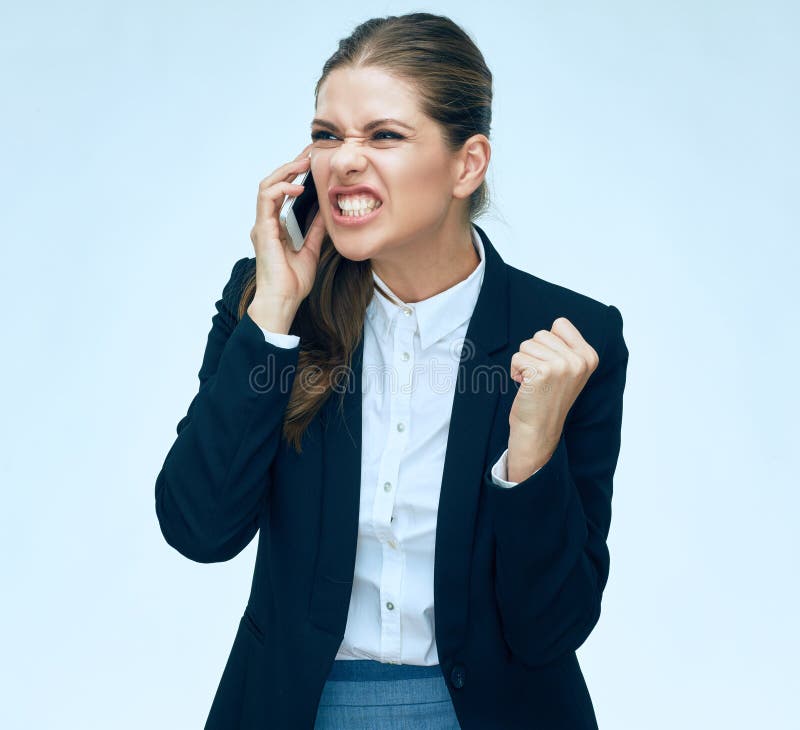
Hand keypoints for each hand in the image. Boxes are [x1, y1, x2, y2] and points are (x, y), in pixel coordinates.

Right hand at [248, 144, 327, 324]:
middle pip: (274, 183)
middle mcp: (266, 222)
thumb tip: (326, 211)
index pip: (283, 191)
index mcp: (275, 226)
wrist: (283, 300)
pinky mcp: (262, 229)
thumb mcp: (311, 248)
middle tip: (310, 151)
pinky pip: (266, 199)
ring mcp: (262, 225)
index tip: (312, 160)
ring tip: (304, 162)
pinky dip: (281, 189)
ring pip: (267, 185)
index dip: (296, 174)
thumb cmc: (293, 282)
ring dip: (286, 171)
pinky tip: (298, 187)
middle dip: (292, 165)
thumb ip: (315, 229)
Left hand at [507, 317, 599, 469]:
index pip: (560, 324)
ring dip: (524, 363)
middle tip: (541, 378)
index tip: (552, 366)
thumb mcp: (568, 370)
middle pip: (541, 334)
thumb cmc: (547, 398)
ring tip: (534, 383)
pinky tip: (526, 387)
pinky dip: (516, 371)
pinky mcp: (542, 372)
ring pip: (527, 345)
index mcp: (589, 356)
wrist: (538, 431)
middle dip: (534, 354)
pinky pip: (517, 357)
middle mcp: (579, 360)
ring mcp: (562, 366)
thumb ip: (566, 347)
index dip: (548, 343)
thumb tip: (556, 325)